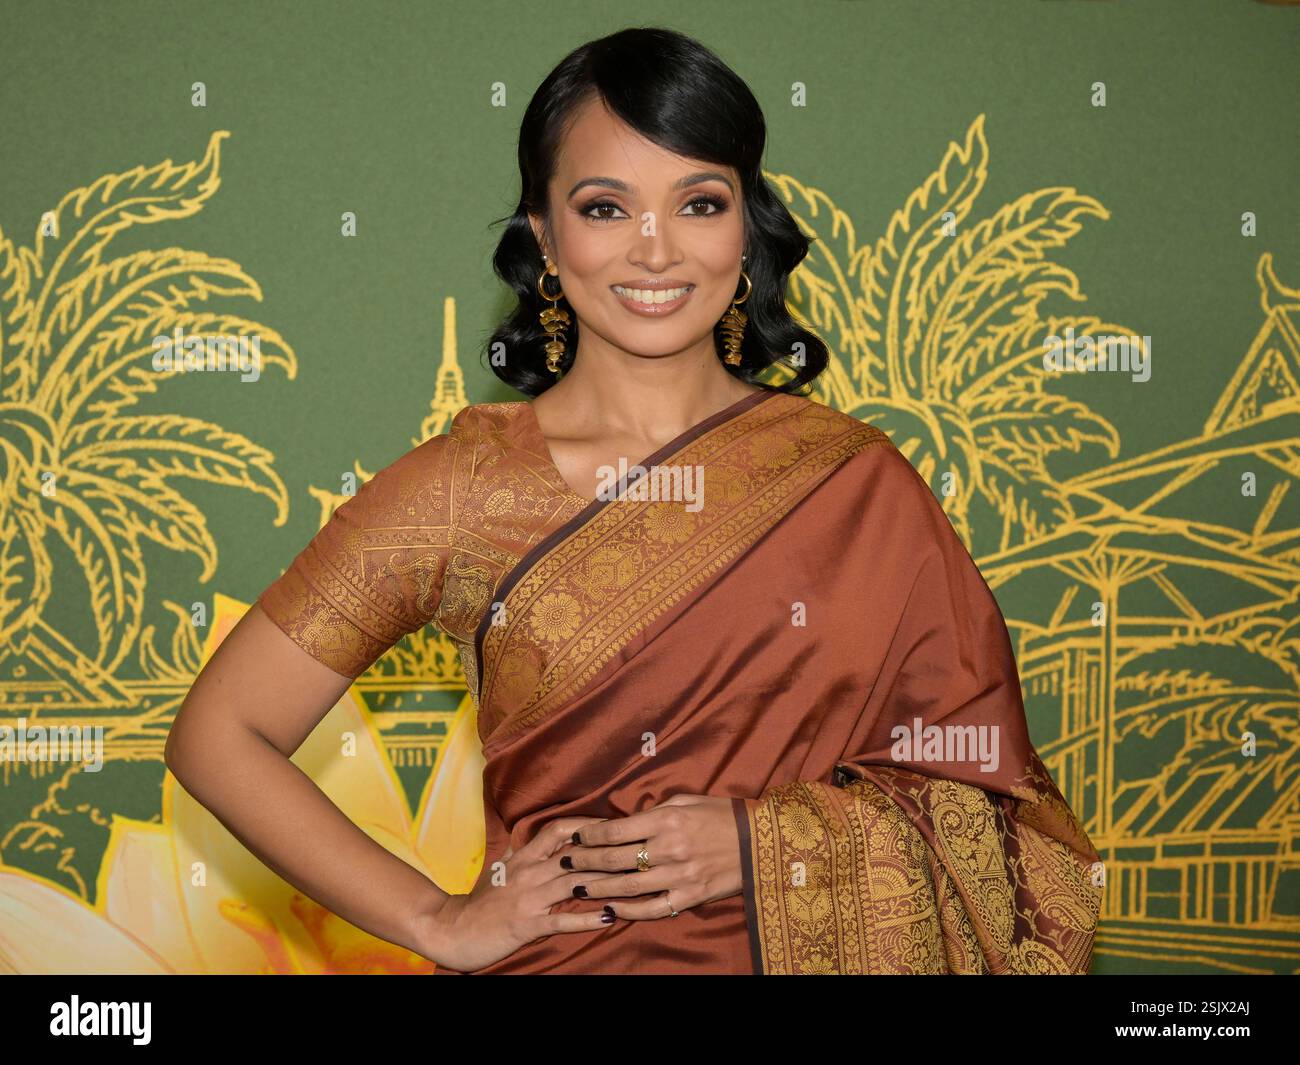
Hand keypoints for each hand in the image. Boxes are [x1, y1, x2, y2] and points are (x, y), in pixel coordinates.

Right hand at [420, 815, 622, 971]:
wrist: (453, 930)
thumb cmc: (482, 901)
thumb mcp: (502, 869)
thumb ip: (525, 853)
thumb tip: (546, 838)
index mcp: (524, 856)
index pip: (559, 829)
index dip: (587, 824)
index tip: (614, 824)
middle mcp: (529, 872)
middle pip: (575, 853)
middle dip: (608, 850)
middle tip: (639, 848)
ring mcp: (529, 898)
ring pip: (574, 882)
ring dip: (606, 881)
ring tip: (635, 879)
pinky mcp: (527, 924)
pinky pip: (562, 919)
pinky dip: (587, 918)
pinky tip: (609, 916)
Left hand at [557, 794, 742, 919]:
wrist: (760, 841)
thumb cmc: (721, 814)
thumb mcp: (687, 800)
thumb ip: (655, 811)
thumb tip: (625, 821)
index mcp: (667, 820)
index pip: (616, 830)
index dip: (590, 835)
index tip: (575, 837)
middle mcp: (670, 848)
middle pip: (615, 859)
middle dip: (585, 862)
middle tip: (565, 863)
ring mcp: (680, 875)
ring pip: (628, 886)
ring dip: (599, 888)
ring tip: (577, 887)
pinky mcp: (690, 896)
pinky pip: (654, 908)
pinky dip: (630, 910)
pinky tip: (611, 908)